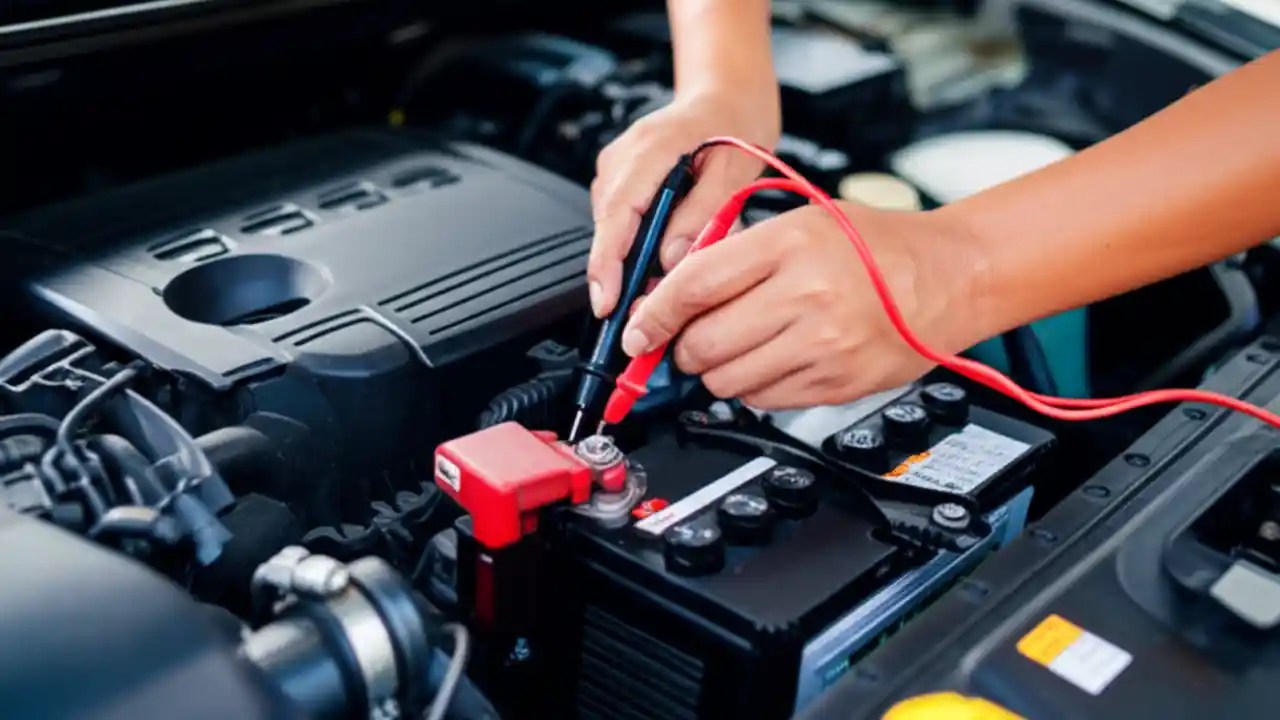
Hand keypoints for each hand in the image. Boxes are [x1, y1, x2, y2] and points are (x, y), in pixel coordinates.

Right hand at [587, 86, 779, 317]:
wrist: (726, 99)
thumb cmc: (733, 127)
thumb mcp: (732, 170)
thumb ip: (703, 213)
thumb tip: (673, 258)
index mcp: (648, 149)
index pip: (616, 214)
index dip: (607, 264)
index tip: (608, 302)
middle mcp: (622, 158)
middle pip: (608, 228)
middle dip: (622, 275)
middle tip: (647, 310)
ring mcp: (615, 168)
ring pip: (613, 230)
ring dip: (634, 261)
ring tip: (668, 277)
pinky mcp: (619, 179)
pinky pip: (621, 222)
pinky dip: (639, 245)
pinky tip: (665, 253)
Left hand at [618, 203, 988, 408]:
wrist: (948, 278)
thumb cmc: (876, 246)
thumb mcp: (803, 221)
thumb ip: (739, 251)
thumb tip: (674, 289)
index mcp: (791, 244)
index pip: (695, 283)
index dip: (653, 313)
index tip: (637, 328)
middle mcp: (806, 296)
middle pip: (704, 342)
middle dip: (682, 347)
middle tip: (687, 339)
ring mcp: (823, 345)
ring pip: (728, 380)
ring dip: (715, 371)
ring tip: (736, 347)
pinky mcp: (836, 383)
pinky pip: (764, 400)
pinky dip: (752, 388)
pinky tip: (771, 361)